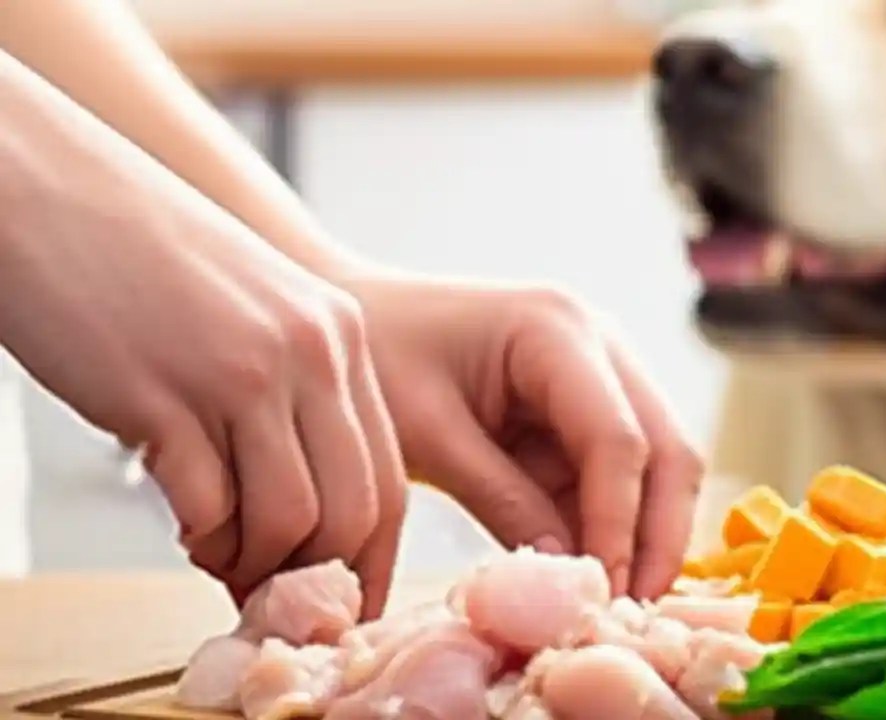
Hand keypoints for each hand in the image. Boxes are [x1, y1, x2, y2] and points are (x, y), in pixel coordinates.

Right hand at [0, 58, 406, 615]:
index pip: (389, 477)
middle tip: (269, 588)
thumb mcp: (256, 308)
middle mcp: (311, 351)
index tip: (339, 594)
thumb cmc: (142, 255)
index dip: (368, 555)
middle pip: (355, 510)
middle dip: (316, 574)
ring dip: (252, 562)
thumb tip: (302, 508)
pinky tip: (181, 523)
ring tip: (216, 550)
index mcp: (341, 333)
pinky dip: (200, 538)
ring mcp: (242, 371)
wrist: (42, 186)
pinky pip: (209, 509)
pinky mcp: (164, 394)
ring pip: (291, 521)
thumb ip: (292, 393)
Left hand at [343, 271, 704, 597]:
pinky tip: (591, 581)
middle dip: (657, 537)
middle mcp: (601, 346)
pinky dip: (613, 530)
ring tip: (612, 610)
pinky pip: (620, 480)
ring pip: (659, 469)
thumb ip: (501, 498)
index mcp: (557, 330)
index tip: (602, 595)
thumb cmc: (378, 362)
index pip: (618, 438)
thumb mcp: (427, 434)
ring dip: (643, 538)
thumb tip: (565, 576)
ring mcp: (604, 377)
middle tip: (629, 616)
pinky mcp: (588, 415)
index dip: (619, 524)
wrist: (353, 321)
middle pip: (668, 450)